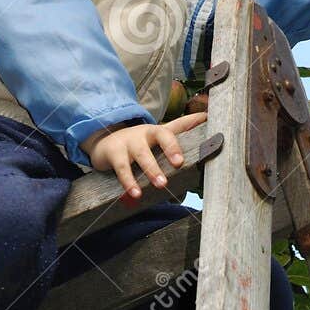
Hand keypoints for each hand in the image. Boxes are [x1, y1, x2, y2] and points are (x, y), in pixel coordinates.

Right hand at [82, 110, 208, 200]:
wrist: (103, 141)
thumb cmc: (138, 141)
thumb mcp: (158, 133)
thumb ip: (181, 126)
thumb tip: (206, 116)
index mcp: (157, 131)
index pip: (172, 130)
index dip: (183, 134)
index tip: (193, 144)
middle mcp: (144, 133)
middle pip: (159, 137)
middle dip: (170, 149)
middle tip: (179, 164)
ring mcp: (128, 142)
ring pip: (141, 154)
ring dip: (150, 169)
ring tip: (160, 184)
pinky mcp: (113, 153)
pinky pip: (122, 168)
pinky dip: (128, 181)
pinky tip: (135, 193)